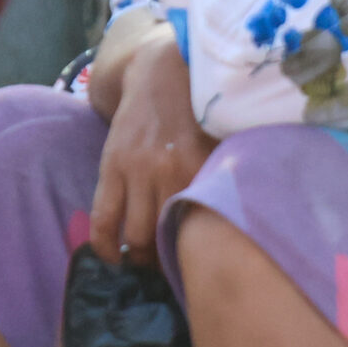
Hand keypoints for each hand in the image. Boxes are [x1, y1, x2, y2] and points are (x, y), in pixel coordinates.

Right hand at [88, 41, 217, 265]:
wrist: (160, 73)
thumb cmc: (200, 114)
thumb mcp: (222, 144)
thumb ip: (227, 181)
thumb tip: (245, 227)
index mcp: (203, 168)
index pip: (203, 229)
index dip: (201, 258)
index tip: (205, 272)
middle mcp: (170, 172)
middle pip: (167, 238)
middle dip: (167, 264)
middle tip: (173, 273)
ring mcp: (137, 170)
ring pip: (135, 235)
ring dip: (139, 258)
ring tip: (145, 265)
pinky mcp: (111, 166)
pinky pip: (103, 217)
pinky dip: (104, 244)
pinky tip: (111, 258)